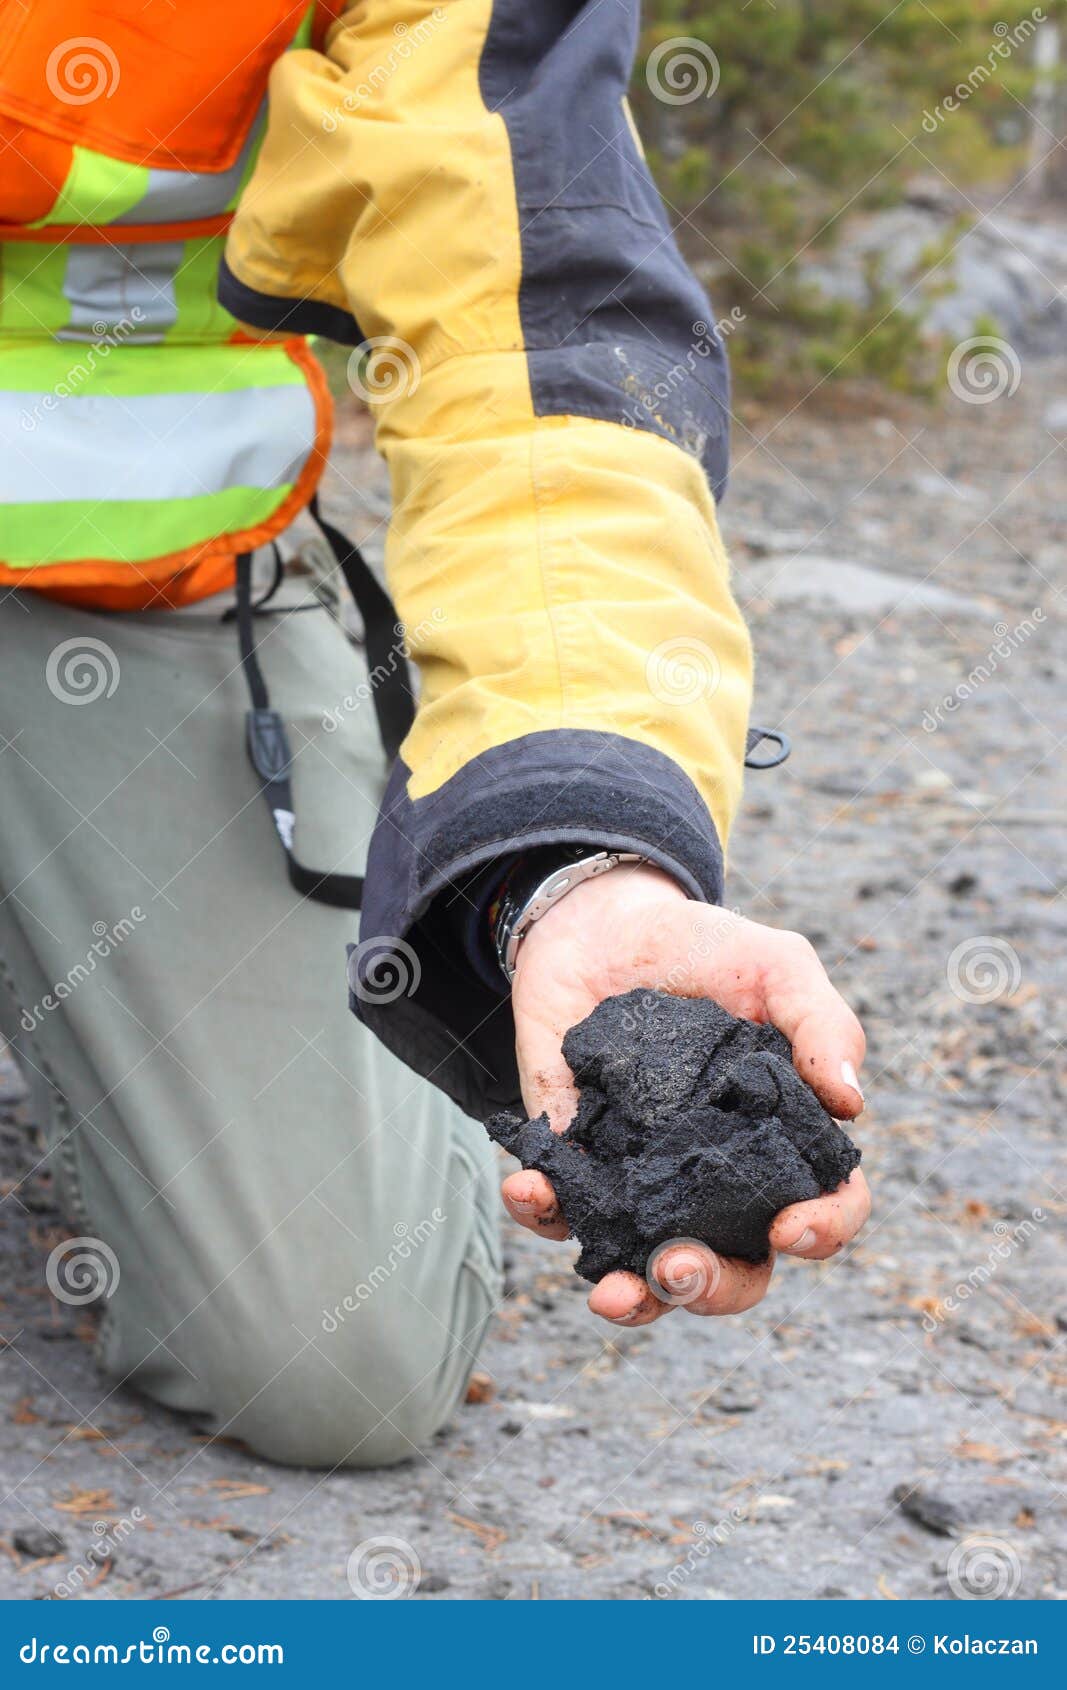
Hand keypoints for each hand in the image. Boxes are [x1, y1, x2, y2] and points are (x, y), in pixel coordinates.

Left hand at [504, 863, 869, 1325]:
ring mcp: (645, 1178)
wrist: (602, 922)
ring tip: (610, 1290)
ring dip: (632, 1296)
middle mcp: (718, 1178)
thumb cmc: (706, 948)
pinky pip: (560, 1210)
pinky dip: (544, 1212)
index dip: (822, 1232)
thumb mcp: (776, 966)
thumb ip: (824, 1024)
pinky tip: (531, 1188)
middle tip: (679, 1268)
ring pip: (646, 1270)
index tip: (790, 1228)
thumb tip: (853, 1103)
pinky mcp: (575, 1160)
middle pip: (735, 1268)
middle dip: (711, 1288)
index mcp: (783, 1142)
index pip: (826, 1208)